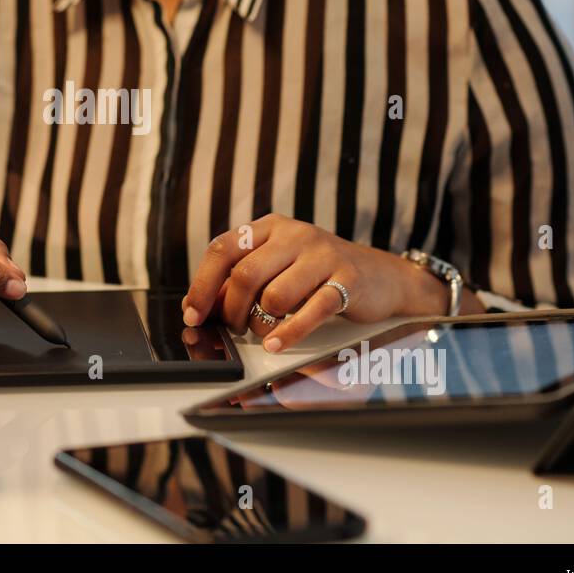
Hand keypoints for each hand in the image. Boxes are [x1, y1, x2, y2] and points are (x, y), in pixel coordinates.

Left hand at [180, 214, 460, 352]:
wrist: (380, 275)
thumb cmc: (319, 273)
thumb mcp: (279, 264)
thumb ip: (244, 278)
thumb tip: (205, 306)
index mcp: (271, 227)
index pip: (222, 249)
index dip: (202, 284)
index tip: (193, 313)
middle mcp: (294, 235)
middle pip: (245, 274)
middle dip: (232, 310)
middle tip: (234, 329)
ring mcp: (322, 255)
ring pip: (274, 295)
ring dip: (260, 324)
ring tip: (262, 334)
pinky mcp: (345, 280)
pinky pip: (309, 311)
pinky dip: (288, 333)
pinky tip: (276, 345)